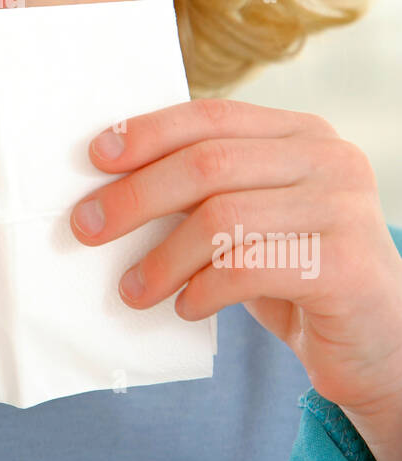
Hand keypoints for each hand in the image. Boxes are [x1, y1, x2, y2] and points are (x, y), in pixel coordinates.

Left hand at [69, 99, 401, 427]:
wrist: (377, 344)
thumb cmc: (298, 276)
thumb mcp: (254, 219)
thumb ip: (206, 192)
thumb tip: (110, 186)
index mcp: (303, 133)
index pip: (212, 117)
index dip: (148, 132)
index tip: (96, 157)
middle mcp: (329, 159)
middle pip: (208, 163)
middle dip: (136, 195)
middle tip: (87, 228)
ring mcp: (344, 209)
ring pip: (221, 218)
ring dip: (162, 258)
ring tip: (134, 289)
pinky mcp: (345, 266)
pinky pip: (247, 269)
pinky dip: (202, 290)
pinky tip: (186, 307)